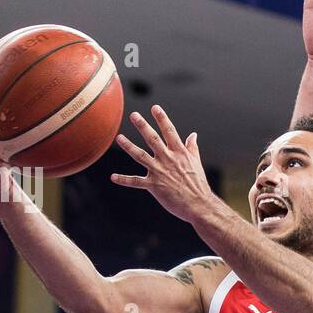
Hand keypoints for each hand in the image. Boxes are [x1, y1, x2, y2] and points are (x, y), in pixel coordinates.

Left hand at [112, 106, 221, 222]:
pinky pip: (136, 181)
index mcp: (180, 152)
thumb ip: (192, 147)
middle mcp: (168, 159)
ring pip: (140, 155)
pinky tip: (113, 177)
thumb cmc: (198, 184)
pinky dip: (124, 179)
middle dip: (142, 125)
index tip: (154, 108)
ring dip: (128, 146)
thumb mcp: (196, 162)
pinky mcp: (154, 185)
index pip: (169, 131)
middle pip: (152, 139)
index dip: (162, 118)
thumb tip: (193, 135)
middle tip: (134, 115)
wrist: (198, 204)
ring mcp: (159, 171)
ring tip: (119, 137)